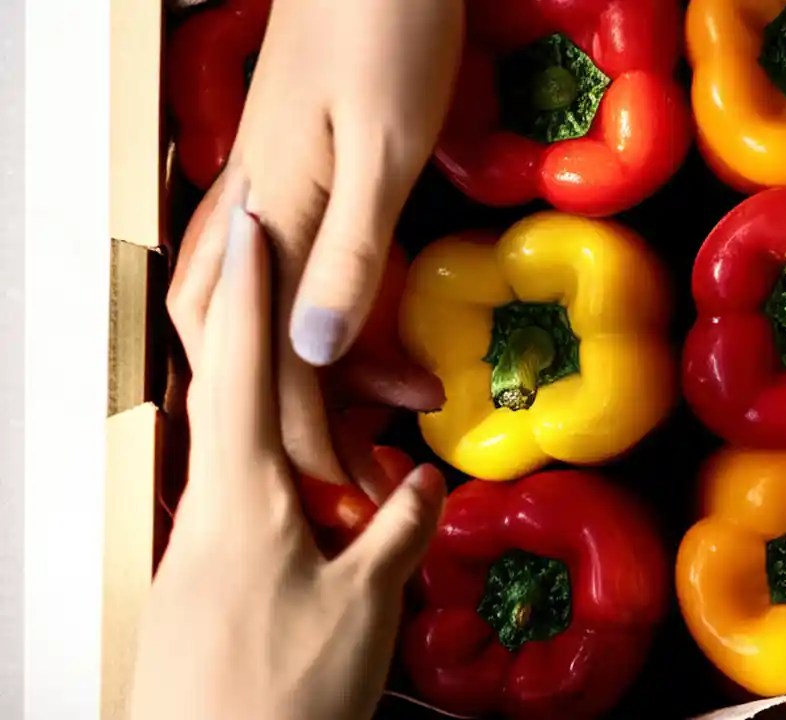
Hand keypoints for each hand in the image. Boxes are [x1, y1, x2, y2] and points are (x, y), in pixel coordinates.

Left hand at [133, 208, 446, 719]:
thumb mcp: (363, 609)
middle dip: (264, 337)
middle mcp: (209, 509)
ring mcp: (201, 546)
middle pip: (232, 395)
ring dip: (288, 417)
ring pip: (244, 450)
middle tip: (293, 284)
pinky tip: (317, 495)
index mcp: (241, 498)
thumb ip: (396, 533)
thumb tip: (422, 481)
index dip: (249, 290)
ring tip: (348, 412)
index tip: (254, 222)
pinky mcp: (206, 579)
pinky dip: (282, 473)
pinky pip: (245, 497)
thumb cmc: (278, 700)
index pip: (239, 365)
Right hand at [167, 0, 463, 491]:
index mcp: (268, 219)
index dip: (308, 431)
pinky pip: (284, 273)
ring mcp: (263, 194)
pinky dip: (323, 316)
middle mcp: (250, 215)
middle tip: (367, 463)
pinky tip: (364, 335)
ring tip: (393, 401)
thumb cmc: (384, 36)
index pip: (270, 359)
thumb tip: (312, 355)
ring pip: (260, 314)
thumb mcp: (383, 152)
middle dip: (303, 417)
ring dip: (319, 371)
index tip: (349, 483)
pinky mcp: (287, 176)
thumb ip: (348, 254)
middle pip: (245, 349)